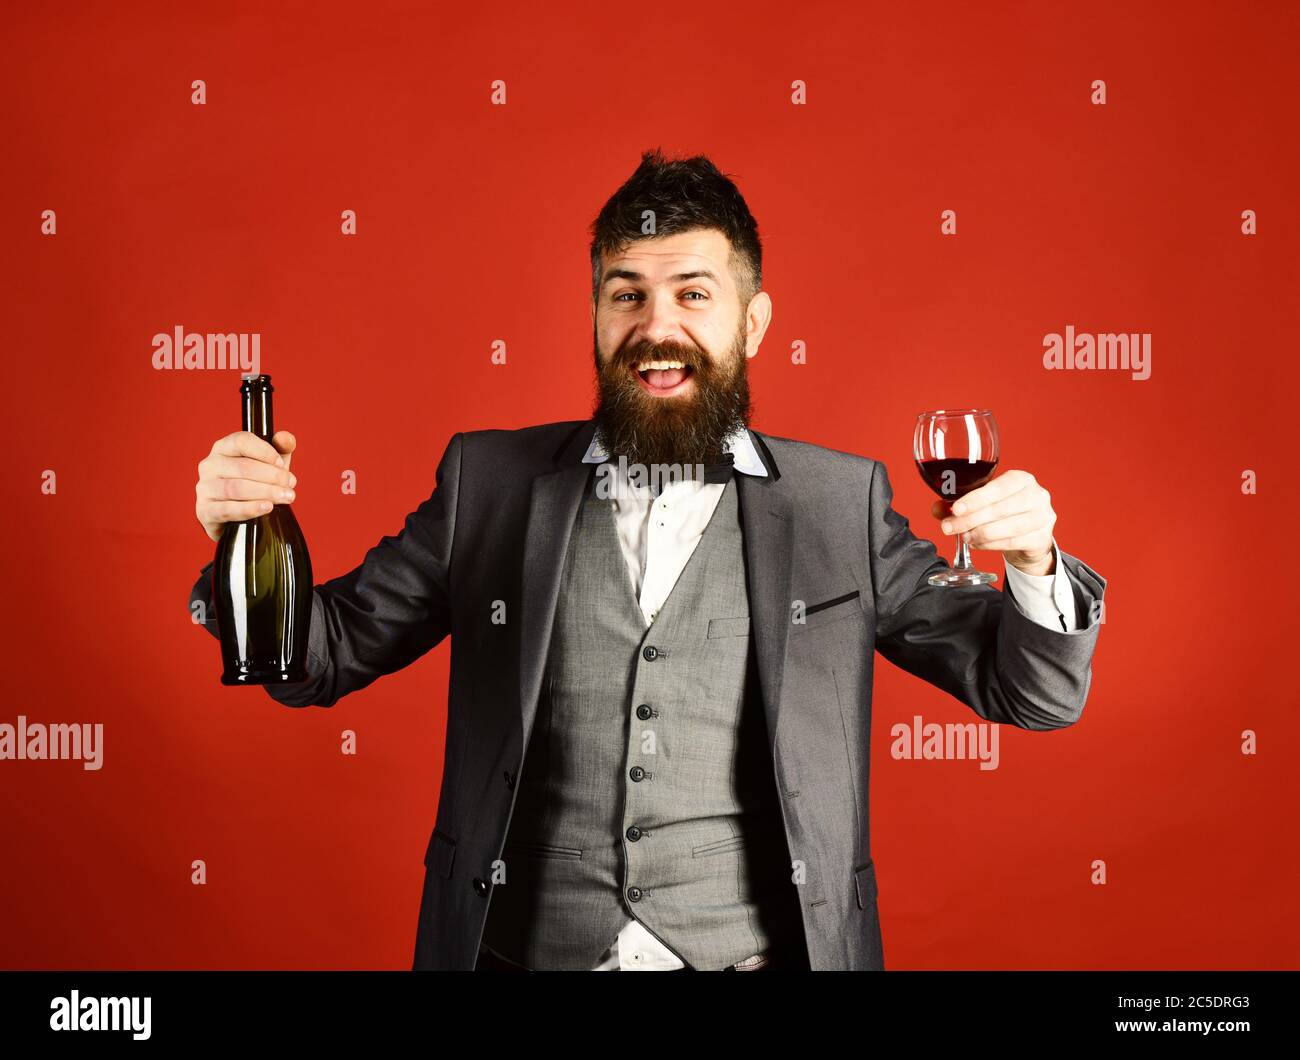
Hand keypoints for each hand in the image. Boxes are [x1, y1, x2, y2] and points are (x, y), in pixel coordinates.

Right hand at [195, 429, 297, 542]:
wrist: (237, 518)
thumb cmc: (255, 483)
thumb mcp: (270, 464)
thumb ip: (280, 448)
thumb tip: (286, 438)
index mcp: (223, 447)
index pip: (241, 441)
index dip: (265, 452)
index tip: (282, 465)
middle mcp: (210, 464)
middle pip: (243, 467)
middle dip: (273, 476)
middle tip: (291, 486)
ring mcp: (205, 488)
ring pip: (236, 488)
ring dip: (266, 492)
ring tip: (286, 497)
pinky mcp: (205, 511)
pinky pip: (227, 510)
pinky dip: (250, 508)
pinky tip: (267, 507)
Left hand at [930, 469, 1055, 575]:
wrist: (1030, 535)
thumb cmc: (1003, 513)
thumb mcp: (983, 503)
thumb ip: (959, 505)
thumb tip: (937, 509)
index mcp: (1021, 479)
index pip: (998, 487)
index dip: (976, 499)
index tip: (956, 509)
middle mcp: (1037, 495)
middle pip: (1000, 508)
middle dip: (970, 520)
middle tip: (949, 528)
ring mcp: (1043, 516)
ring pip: (1008, 527)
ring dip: (980, 533)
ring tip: (965, 536)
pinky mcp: (1042, 537)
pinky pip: (1012, 542)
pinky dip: (990, 545)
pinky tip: (977, 543)